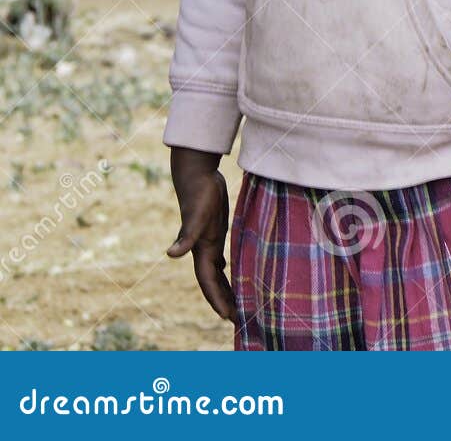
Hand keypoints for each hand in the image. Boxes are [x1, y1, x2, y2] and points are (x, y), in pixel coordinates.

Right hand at [167, 147, 234, 321]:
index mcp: (201, 250)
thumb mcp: (196, 214)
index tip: (229, 317)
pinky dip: (226, 267)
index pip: (209, 282)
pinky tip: (232, 271)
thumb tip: (170, 255)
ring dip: (225, 286)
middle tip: (238, 318)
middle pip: (214, 282)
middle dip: (224, 299)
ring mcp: (208, 240)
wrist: (195, 174)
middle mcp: (204, 249)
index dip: (217, 300)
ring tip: (237, 302)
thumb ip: (186, 235)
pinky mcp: (214, 230)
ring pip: (217, 271)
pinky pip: (220, 255)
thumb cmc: (198, 193)